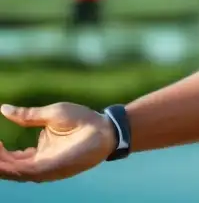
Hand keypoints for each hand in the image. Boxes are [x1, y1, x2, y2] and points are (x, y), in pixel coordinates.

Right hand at [0, 103, 115, 182]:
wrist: (105, 127)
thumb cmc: (82, 120)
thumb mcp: (50, 114)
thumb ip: (27, 116)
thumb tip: (3, 108)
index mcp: (39, 152)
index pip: (11, 158)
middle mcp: (40, 163)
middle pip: (10, 167)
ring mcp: (46, 168)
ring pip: (14, 172)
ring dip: (1, 165)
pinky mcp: (52, 169)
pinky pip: (27, 173)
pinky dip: (12, 169)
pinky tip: (2, 162)